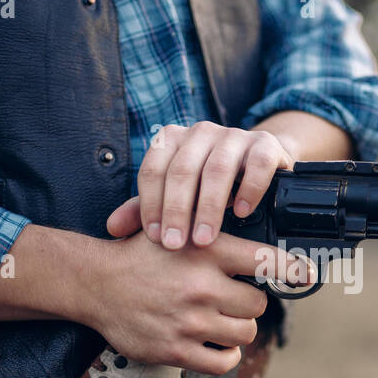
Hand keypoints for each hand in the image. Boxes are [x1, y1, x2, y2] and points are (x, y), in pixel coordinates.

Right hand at [85, 229, 310, 374]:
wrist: (95, 283)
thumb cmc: (142, 257)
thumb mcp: (180, 232)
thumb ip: (219, 238)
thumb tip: (268, 252)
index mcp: (205, 250)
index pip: (264, 260)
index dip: (292, 269)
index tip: (308, 276)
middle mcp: (201, 285)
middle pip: (257, 304)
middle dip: (248, 303)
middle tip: (230, 299)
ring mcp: (189, 321)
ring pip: (244, 334)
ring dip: (238, 330)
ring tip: (220, 321)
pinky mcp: (175, 350)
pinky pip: (224, 362)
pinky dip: (226, 356)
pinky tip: (217, 345)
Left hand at [127, 122, 293, 249]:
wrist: (256, 164)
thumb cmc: (208, 184)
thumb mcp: (175, 196)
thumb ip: (145, 209)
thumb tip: (113, 228)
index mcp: (173, 139)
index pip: (154, 169)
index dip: (152, 205)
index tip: (155, 238)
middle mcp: (201, 132)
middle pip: (183, 169)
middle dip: (177, 211)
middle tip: (176, 245)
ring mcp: (234, 136)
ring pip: (218, 168)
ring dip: (209, 207)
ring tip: (204, 238)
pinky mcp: (265, 144)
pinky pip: (257, 163)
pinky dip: (249, 189)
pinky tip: (242, 212)